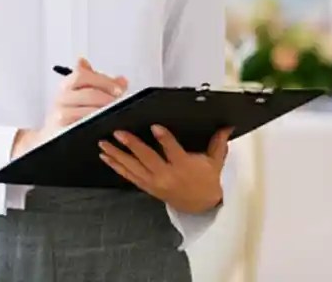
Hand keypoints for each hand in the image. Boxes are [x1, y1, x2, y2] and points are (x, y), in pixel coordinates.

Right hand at [12, 57, 126, 157]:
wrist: (52, 136)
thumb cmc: (71, 114)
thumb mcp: (83, 95)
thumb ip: (101, 85)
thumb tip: (122, 80)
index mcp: (66, 85)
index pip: (81, 75)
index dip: (103, 80)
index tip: (119, 88)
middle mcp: (61, 98)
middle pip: (88, 93)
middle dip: (108, 97)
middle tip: (121, 102)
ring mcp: (60, 115)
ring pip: (87, 111)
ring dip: (103, 112)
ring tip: (115, 114)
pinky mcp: (62, 131)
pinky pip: (81, 126)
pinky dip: (95, 125)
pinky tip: (104, 125)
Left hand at [98, 125, 231, 213]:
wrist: (199, 206)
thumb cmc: (206, 181)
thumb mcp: (214, 162)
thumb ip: (218, 143)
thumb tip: (227, 125)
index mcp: (184, 167)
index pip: (174, 151)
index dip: (165, 140)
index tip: (155, 127)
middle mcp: (167, 175)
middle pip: (147, 159)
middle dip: (132, 145)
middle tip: (119, 133)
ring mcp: (155, 182)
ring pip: (133, 167)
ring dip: (117, 155)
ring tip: (103, 143)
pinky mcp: (147, 186)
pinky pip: (129, 176)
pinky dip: (116, 166)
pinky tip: (106, 157)